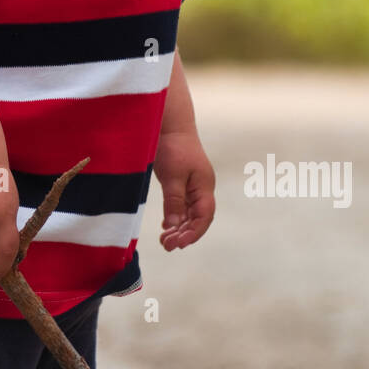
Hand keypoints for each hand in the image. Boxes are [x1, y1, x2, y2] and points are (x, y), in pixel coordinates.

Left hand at [154, 128, 215, 250]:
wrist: (169, 123)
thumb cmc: (173, 146)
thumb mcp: (172, 175)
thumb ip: (174, 201)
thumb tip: (175, 225)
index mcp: (204, 186)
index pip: (204, 216)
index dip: (193, 233)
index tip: (178, 244)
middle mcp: (201, 188)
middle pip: (198, 218)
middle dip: (184, 234)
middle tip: (167, 246)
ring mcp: (192, 185)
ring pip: (190, 213)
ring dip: (179, 228)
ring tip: (164, 240)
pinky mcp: (182, 181)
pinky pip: (182, 205)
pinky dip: (175, 217)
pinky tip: (166, 227)